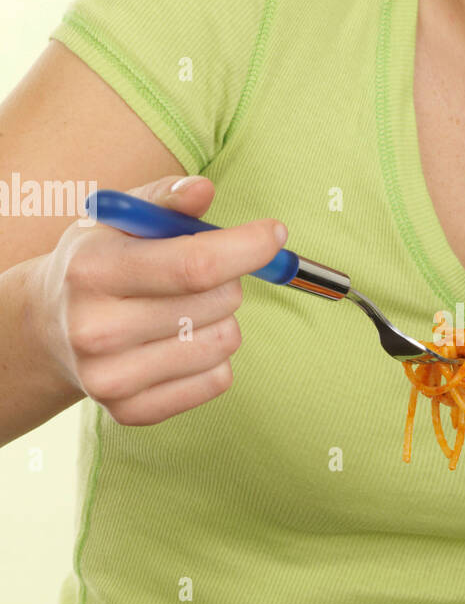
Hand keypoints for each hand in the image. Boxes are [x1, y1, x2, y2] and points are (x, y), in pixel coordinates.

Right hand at [35, 175, 285, 426]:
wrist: (50, 328)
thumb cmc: (98, 262)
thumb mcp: (118, 219)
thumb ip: (164, 200)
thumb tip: (202, 190)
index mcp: (92, 271)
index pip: (193, 266)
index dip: (247, 248)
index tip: (275, 234)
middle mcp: (95, 330)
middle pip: (218, 303)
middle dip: (228, 279)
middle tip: (199, 277)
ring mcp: (110, 379)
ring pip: (224, 343)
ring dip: (222, 320)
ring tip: (185, 311)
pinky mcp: (130, 412)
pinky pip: (217, 381)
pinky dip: (214, 359)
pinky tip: (179, 344)